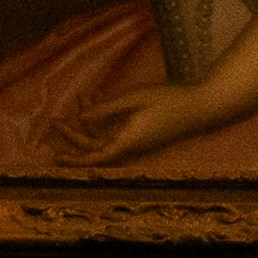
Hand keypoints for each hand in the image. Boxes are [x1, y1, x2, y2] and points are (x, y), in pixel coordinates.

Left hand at [56, 75, 180, 167]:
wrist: (203, 106)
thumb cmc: (171, 101)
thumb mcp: (135, 99)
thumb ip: (107, 109)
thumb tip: (80, 119)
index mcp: (128, 142)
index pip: (95, 158)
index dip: (74, 160)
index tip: (55, 157)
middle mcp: (131, 146)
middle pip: (94, 146)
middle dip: (74, 133)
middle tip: (57, 118)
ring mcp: (137, 140)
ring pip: (104, 136)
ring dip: (90, 119)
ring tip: (82, 96)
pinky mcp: (142, 133)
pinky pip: (116, 129)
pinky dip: (105, 116)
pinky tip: (98, 97)